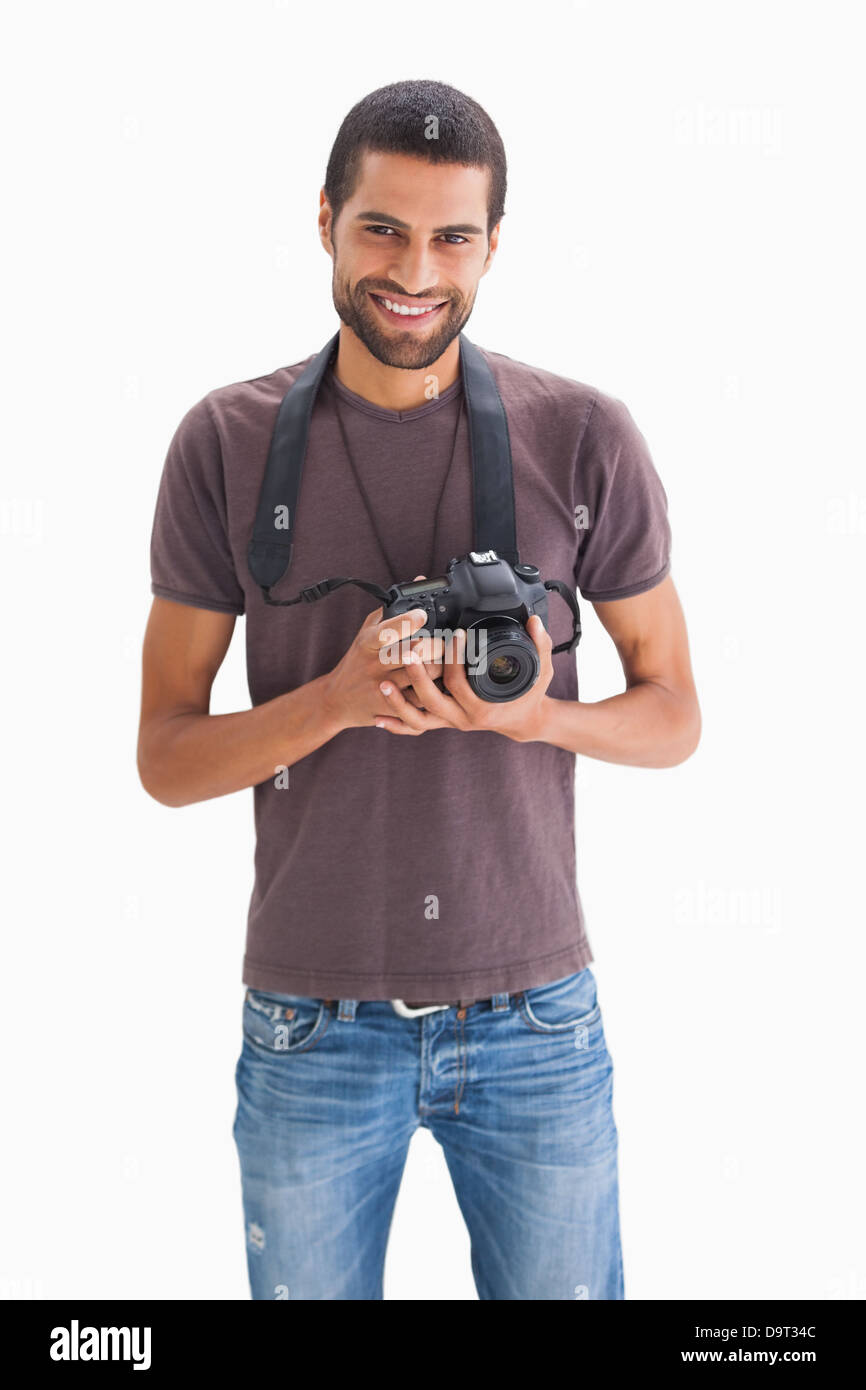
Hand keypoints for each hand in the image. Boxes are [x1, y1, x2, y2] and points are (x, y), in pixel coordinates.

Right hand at [320, 578, 448, 730]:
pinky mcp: (389, 708)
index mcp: (367, 643)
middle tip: (449, 642)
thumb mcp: (366, 632)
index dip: (405, 623)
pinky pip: (417, 702)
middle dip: (435, 647)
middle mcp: (373, 665)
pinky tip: (442, 685)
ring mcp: (381, 688)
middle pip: (410, 655)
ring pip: (419, 679)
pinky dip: (433, 692)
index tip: (422, 614)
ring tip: (449, 661)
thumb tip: (418, 581)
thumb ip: (391, 610)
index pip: (386, 632)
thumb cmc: (358, 660)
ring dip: (439, 669)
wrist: (336, 700)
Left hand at [374, 615, 554, 739]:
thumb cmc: (530, 696)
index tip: (452, 634)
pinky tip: (379, 718)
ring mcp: (451, 722)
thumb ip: (539, 644)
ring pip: (419, 720)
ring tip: (383, 684)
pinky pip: (416, 729)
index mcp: (483, 707)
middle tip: (406, 653)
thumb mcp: (541, 671)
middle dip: (418, 678)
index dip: (454, 659)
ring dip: (399, 704)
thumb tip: (535, 621)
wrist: (524, 722)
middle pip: (433, 702)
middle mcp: (464, 718)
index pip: (461, 683)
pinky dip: (397, 725)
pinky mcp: (443, 723)